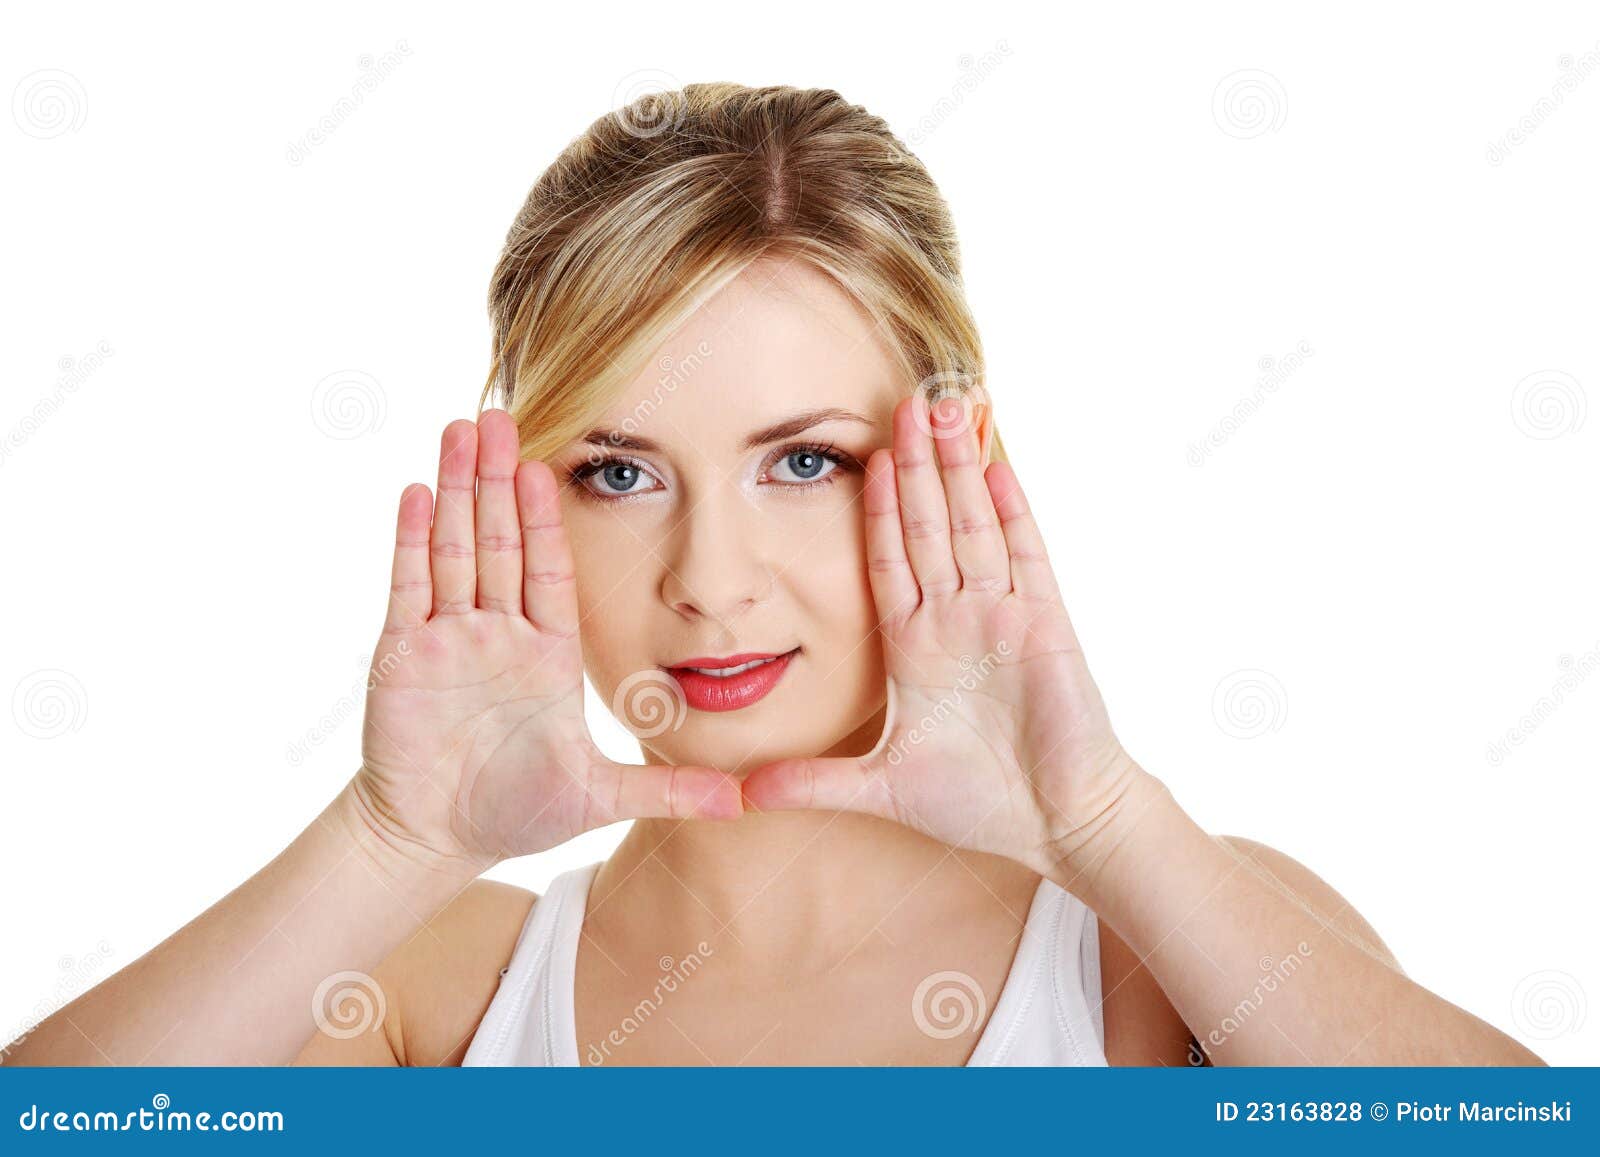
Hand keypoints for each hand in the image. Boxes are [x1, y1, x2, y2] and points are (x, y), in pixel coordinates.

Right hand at [351, 410, 740, 870]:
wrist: (437, 840)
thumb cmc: (515, 812)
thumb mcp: (603, 796)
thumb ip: (671, 791)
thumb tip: (747, 802)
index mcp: (548, 652)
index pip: (550, 567)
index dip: (547, 514)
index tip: (550, 459)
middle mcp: (499, 632)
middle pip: (501, 540)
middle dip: (499, 478)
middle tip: (501, 412)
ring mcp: (450, 638)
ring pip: (456, 549)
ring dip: (456, 490)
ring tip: (460, 429)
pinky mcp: (404, 656)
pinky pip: (410, 588)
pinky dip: (411, 542)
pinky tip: (416, 493)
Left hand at [741, 394, 1156, 886]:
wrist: (1059, 823)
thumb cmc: (980, 804)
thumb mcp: (883, 789)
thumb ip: (815, 783)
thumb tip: (743, 798)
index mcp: (916, 647)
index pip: (889, 559)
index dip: (880, 508)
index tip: (867, 456)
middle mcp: (956, 619)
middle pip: (931, 525)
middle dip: (918, 464)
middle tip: (905, 400)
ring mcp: (1002, 615)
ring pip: (973, 524)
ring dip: (959, 467)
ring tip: (946, 407)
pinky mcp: (1044, 623)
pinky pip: (1024, 553)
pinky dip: (1010, 508)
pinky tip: (997, 462)